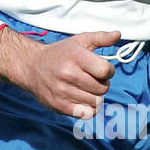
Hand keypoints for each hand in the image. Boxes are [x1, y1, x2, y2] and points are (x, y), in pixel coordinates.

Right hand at [0, 26, 120, 117]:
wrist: (32, 66)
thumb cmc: (60, 53)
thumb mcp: (80, 41)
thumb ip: (100, 38)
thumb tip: (118, 35)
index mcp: (76, 57)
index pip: (106, 71)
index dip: (109, 71)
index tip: (102, 70)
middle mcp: (69, 74)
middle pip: (103, 88)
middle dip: (102, 84)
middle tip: (93, 79)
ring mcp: (63, 92)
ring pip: (96, 102)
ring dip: (95, 96)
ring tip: (87, 88)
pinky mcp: (60, 106)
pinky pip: (87, 114)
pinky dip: (89, 108)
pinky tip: (84, 99)